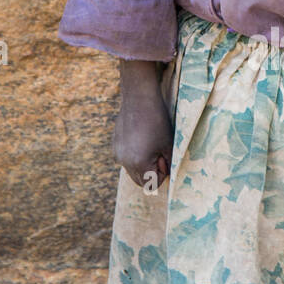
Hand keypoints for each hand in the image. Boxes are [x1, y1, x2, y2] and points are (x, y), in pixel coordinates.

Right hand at [112, 60, 173, 188]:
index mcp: (138, 164)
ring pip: (132, 171)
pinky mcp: (114, 145)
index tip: (164, 156)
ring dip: (142, 165)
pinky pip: (126, 159)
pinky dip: (134, 156)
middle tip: (159, 154)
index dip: (162, 173)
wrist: (139, 99)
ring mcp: (117, 154)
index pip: (152, 184)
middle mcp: (124, 162)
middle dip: (151, 173)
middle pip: (140, 182)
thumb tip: (165, 173)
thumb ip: (168, 164)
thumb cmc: (158, 122)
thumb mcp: (168, 145)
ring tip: (150, 146)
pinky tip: (141, 139)